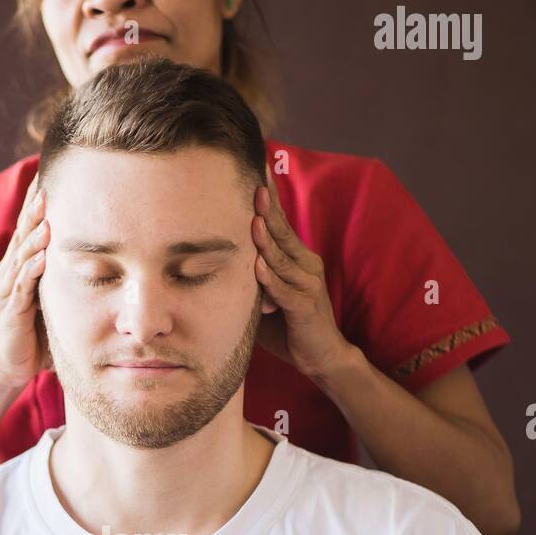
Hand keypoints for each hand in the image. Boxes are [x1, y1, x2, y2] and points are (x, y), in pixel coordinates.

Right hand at [0, 173, 51, 391]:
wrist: (9, 367)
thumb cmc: (34, 332)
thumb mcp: (51, 298)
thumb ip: (64, 277)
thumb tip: (102, 258)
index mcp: (20, 266)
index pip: (29, 228)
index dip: (37, 203)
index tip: (50, 176)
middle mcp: (10, 272)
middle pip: (22, 234)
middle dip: (34, 208)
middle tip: (46, 182)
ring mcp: (8, 291)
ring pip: (20, 256)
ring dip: (33, 236)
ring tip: (45, 214)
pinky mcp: (11, 313)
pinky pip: (21, 288)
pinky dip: (31, 271)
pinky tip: (42, 257)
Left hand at [251, 169, 352, 382]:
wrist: (321, 357)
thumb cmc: (289, 327)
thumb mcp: (265, 299)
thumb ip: (248, 281)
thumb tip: (214, 268)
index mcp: (297, 259)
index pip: (280, 225)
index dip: (269, 202)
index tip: (256, 177)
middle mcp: (306, 265)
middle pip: (283, 233)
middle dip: (268, 210)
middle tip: (255, 186)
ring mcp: (308, 284)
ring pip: (283, 259)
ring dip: (268, 240)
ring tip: (254, 220)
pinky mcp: (305, 307)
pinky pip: (285, 291)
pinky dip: (271, 280)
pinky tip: (259, 267)